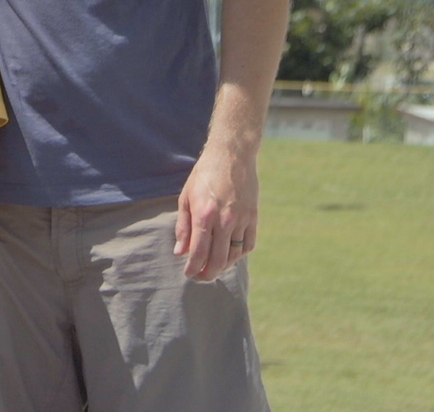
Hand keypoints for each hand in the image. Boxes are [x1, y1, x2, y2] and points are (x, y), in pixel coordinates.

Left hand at [175, 142, 257, 281]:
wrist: (231, 156)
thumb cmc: (204, 175)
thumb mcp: (186, 197)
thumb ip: (183, 227)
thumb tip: (180, 252)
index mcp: (204, 215)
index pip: (198, 252)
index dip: (193, 268)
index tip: (188, 274)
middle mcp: (224, 221)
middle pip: (218, 260)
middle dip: (208, 274)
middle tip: (200, 277)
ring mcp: (242, 220)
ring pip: (234, 255)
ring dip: (223, 266)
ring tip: (212, 267)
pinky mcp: (254, 217)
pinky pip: (248, 244)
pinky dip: (239, 255)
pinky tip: (229, 255)